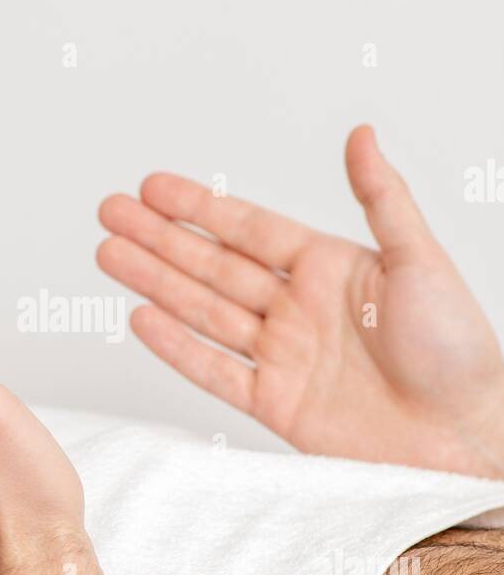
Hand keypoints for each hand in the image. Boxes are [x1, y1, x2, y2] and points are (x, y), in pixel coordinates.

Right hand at [97, 126, 503, 475]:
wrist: (465, 439)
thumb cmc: (460, 352)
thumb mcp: (422, 261)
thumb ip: (382, 198)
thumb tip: (362, 135)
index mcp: (331, 268)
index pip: (249, 229)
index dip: (198, 208)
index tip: (153, 186)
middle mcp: (300, 309)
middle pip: (213, 266)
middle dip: (159, 239)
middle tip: (110, 212)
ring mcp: (284, 357)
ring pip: (204, 312)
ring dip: (156, 283)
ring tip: (109, 255)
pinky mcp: (278, 405)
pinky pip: (216, 371)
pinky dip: (177, 348)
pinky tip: (143, 319)